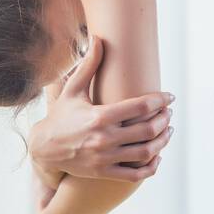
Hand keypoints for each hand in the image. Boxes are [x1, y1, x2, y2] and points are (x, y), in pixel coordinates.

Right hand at [31, 38, 174, 183]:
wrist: (44, 149)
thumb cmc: (62, 116)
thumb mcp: (73, 90)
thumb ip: (89, 65)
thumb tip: (98, 38)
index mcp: (100, 116)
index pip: (141, 107)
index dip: (160, 100)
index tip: (169, 97)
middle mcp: (104, 139)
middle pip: (148, 129)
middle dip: (165, 119)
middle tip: (169, 113)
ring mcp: (105, 158)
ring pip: (146, 152)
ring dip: (163, 140)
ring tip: (167, 131)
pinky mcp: (104, 172)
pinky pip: (136, 174)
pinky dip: (151, 166)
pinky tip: (156, 155)